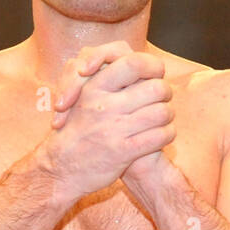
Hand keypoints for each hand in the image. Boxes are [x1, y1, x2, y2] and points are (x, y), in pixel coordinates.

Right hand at [43, 45, 173, 197]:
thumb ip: (106, 79)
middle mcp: (104, 105)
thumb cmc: (76, 131)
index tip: (156, 74)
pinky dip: (167, 135)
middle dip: (165, 93)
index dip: (152, 66)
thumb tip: (136, 61)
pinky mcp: (123, 152)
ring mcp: (114, 128)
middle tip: (163, 99)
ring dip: (168, 116)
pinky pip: (159, 137)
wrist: (60, 169)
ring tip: (163, 120)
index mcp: (95, 87)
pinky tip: (162, 136)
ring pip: (162, 112)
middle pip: (156, 87)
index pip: (133, 62)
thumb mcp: (83, 97)